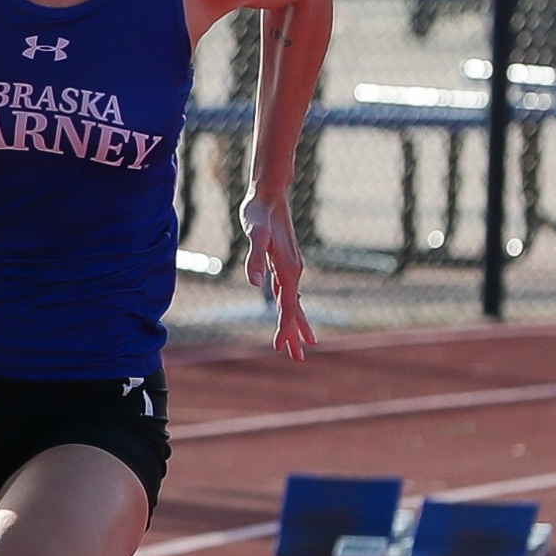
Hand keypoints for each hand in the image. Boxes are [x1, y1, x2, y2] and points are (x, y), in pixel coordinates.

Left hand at [240, 188, 315, 361]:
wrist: (269, 196)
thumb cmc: (259, 214)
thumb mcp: (254, 234)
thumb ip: (254, 258)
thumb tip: (255, 283)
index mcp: (288, 269)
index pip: (288, 306)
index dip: (285, 328)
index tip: (281, 348)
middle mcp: (293, 272)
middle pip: (295, 310)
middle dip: (295, 335)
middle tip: (297, 359)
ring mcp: (291, 269)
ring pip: (294, 304)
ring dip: (296, 325)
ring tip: (301, 345)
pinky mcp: (284, 264)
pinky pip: (289, 294)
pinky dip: (291, 309)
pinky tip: (289, 314)